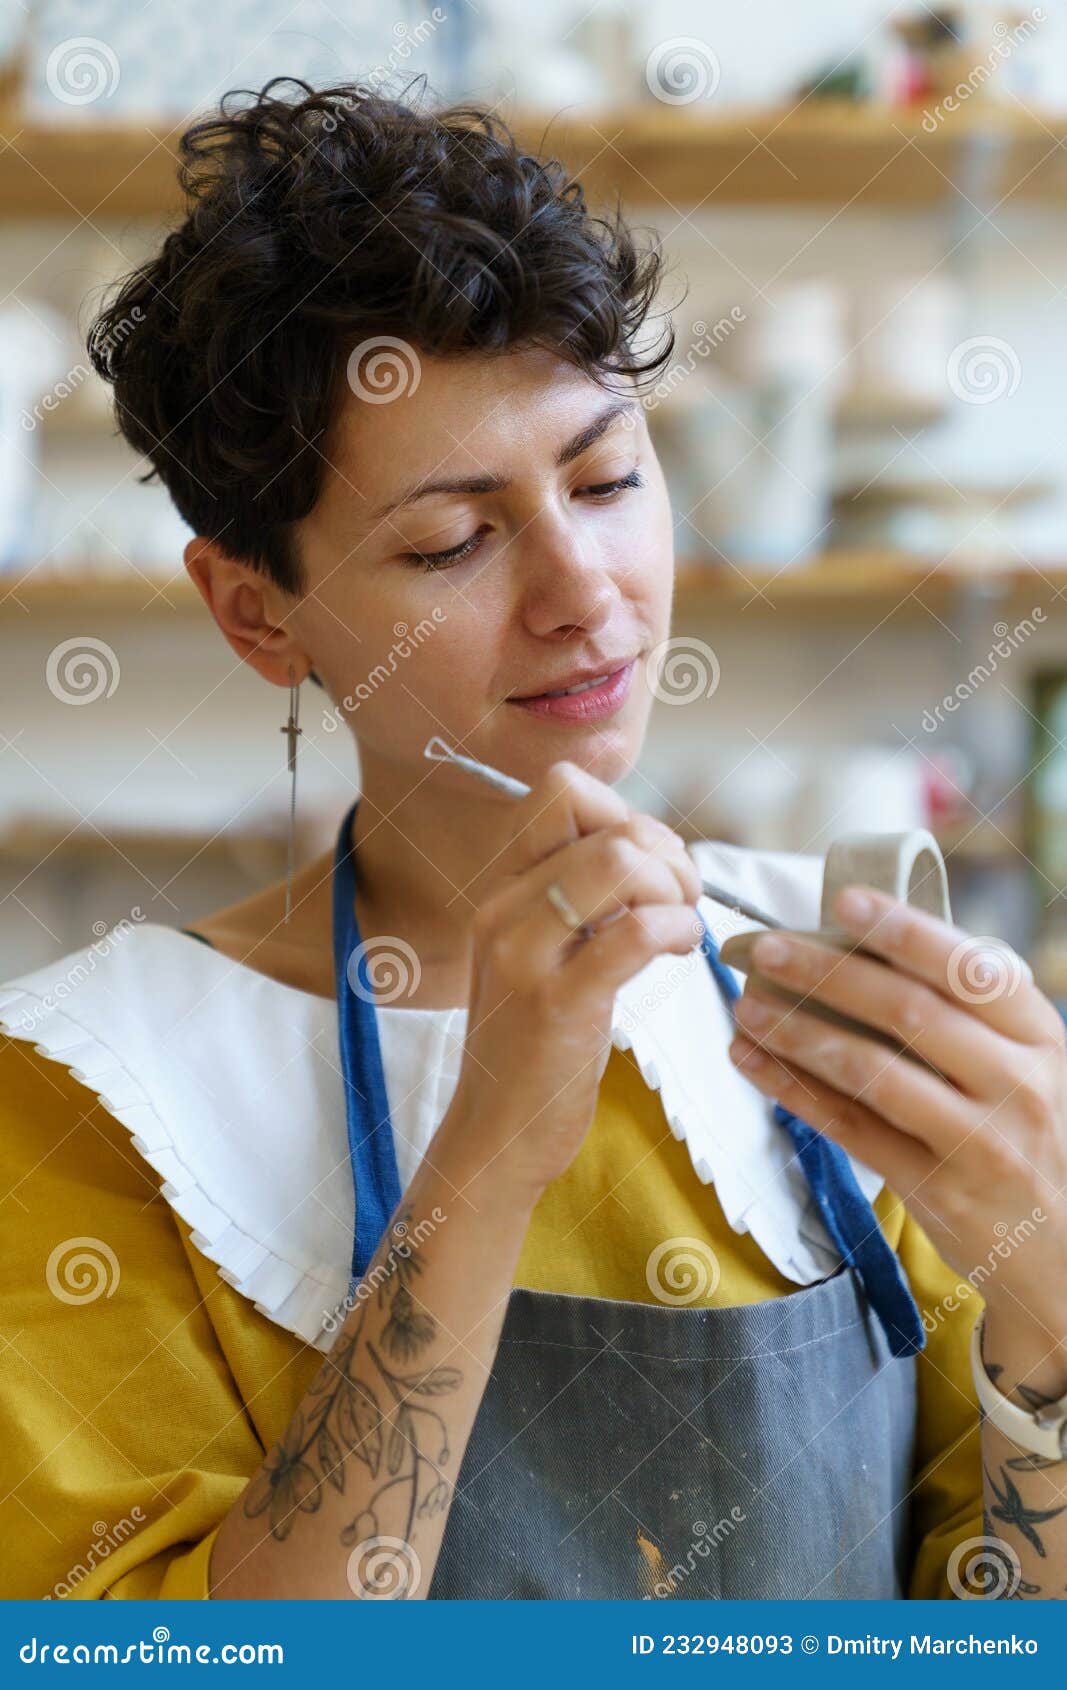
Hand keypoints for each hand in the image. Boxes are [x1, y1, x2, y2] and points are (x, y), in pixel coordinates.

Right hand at [435, 760, 704, 1202]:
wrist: (493, 1138)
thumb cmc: (533, 1049)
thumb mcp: (541, 957)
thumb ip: (579, 900)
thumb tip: (647, 849)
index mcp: (502, 891)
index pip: (560, 791)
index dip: (625, 814)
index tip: (647, 870)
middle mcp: (504, 909)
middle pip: (602, 817)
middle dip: (664, 849)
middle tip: (677, 902)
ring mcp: (524, 955)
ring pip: (619, 859)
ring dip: (674, 886)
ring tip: (677, 929)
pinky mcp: (558, 1004)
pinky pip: (633, 931)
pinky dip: (674, 928)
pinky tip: (675, 950)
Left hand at [726, 884, 1066, 1342]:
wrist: (1066, 1256)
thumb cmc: (1038, 1141)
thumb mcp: (1037, 1070)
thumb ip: (979, 1020)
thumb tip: (878, 947)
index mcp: (1043, 1040)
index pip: (972, 970)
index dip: (907, 931)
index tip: (847, 902)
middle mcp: (1017, 1085)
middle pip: (910, 1012)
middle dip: (828, 973)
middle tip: (768, 949)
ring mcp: (977, 1141)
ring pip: (871, 1071)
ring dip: (798, 1033)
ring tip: (749, 1005)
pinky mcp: (936, 1189)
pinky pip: (850, 1128)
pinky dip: (793, 1090)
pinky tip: (754, 1061)